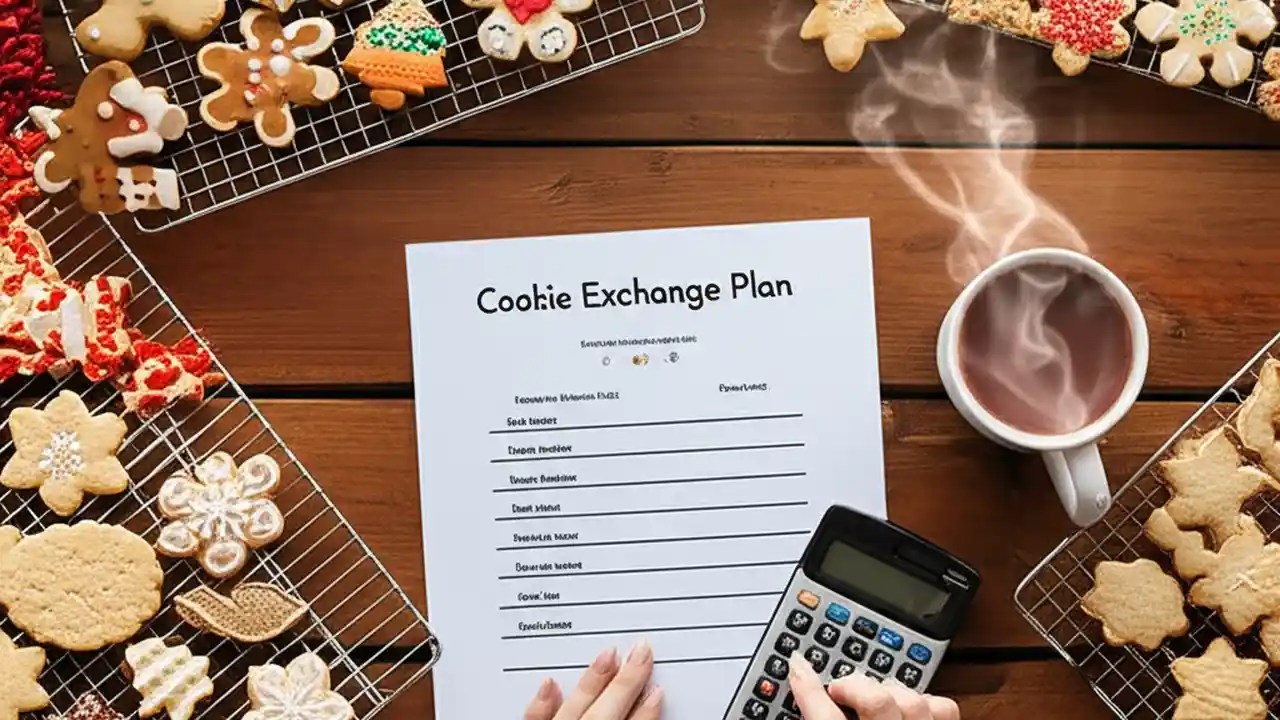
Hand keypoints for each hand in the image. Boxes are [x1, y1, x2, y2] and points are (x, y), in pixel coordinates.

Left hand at [523, 640, 663, 719]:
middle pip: (606, 711)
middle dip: (626, 681)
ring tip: (608, 654)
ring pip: (574, 708)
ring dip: (592, 681)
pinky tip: (549, 681)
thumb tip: (647, 703)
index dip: (647, 710)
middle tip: (641, 651)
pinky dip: (543, 702)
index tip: (658, 689)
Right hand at [788, 651, 959, 719]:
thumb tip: (803, 691)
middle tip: (839, 686)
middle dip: (853, 684)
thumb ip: (817, 715)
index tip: (798, 664)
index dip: (808, 687)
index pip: (825, 718)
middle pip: (875, 701)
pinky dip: (926, 701)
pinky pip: (943, 709)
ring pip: (912, 700)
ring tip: (874, 693)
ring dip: (891, 689)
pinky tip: (910, 704)